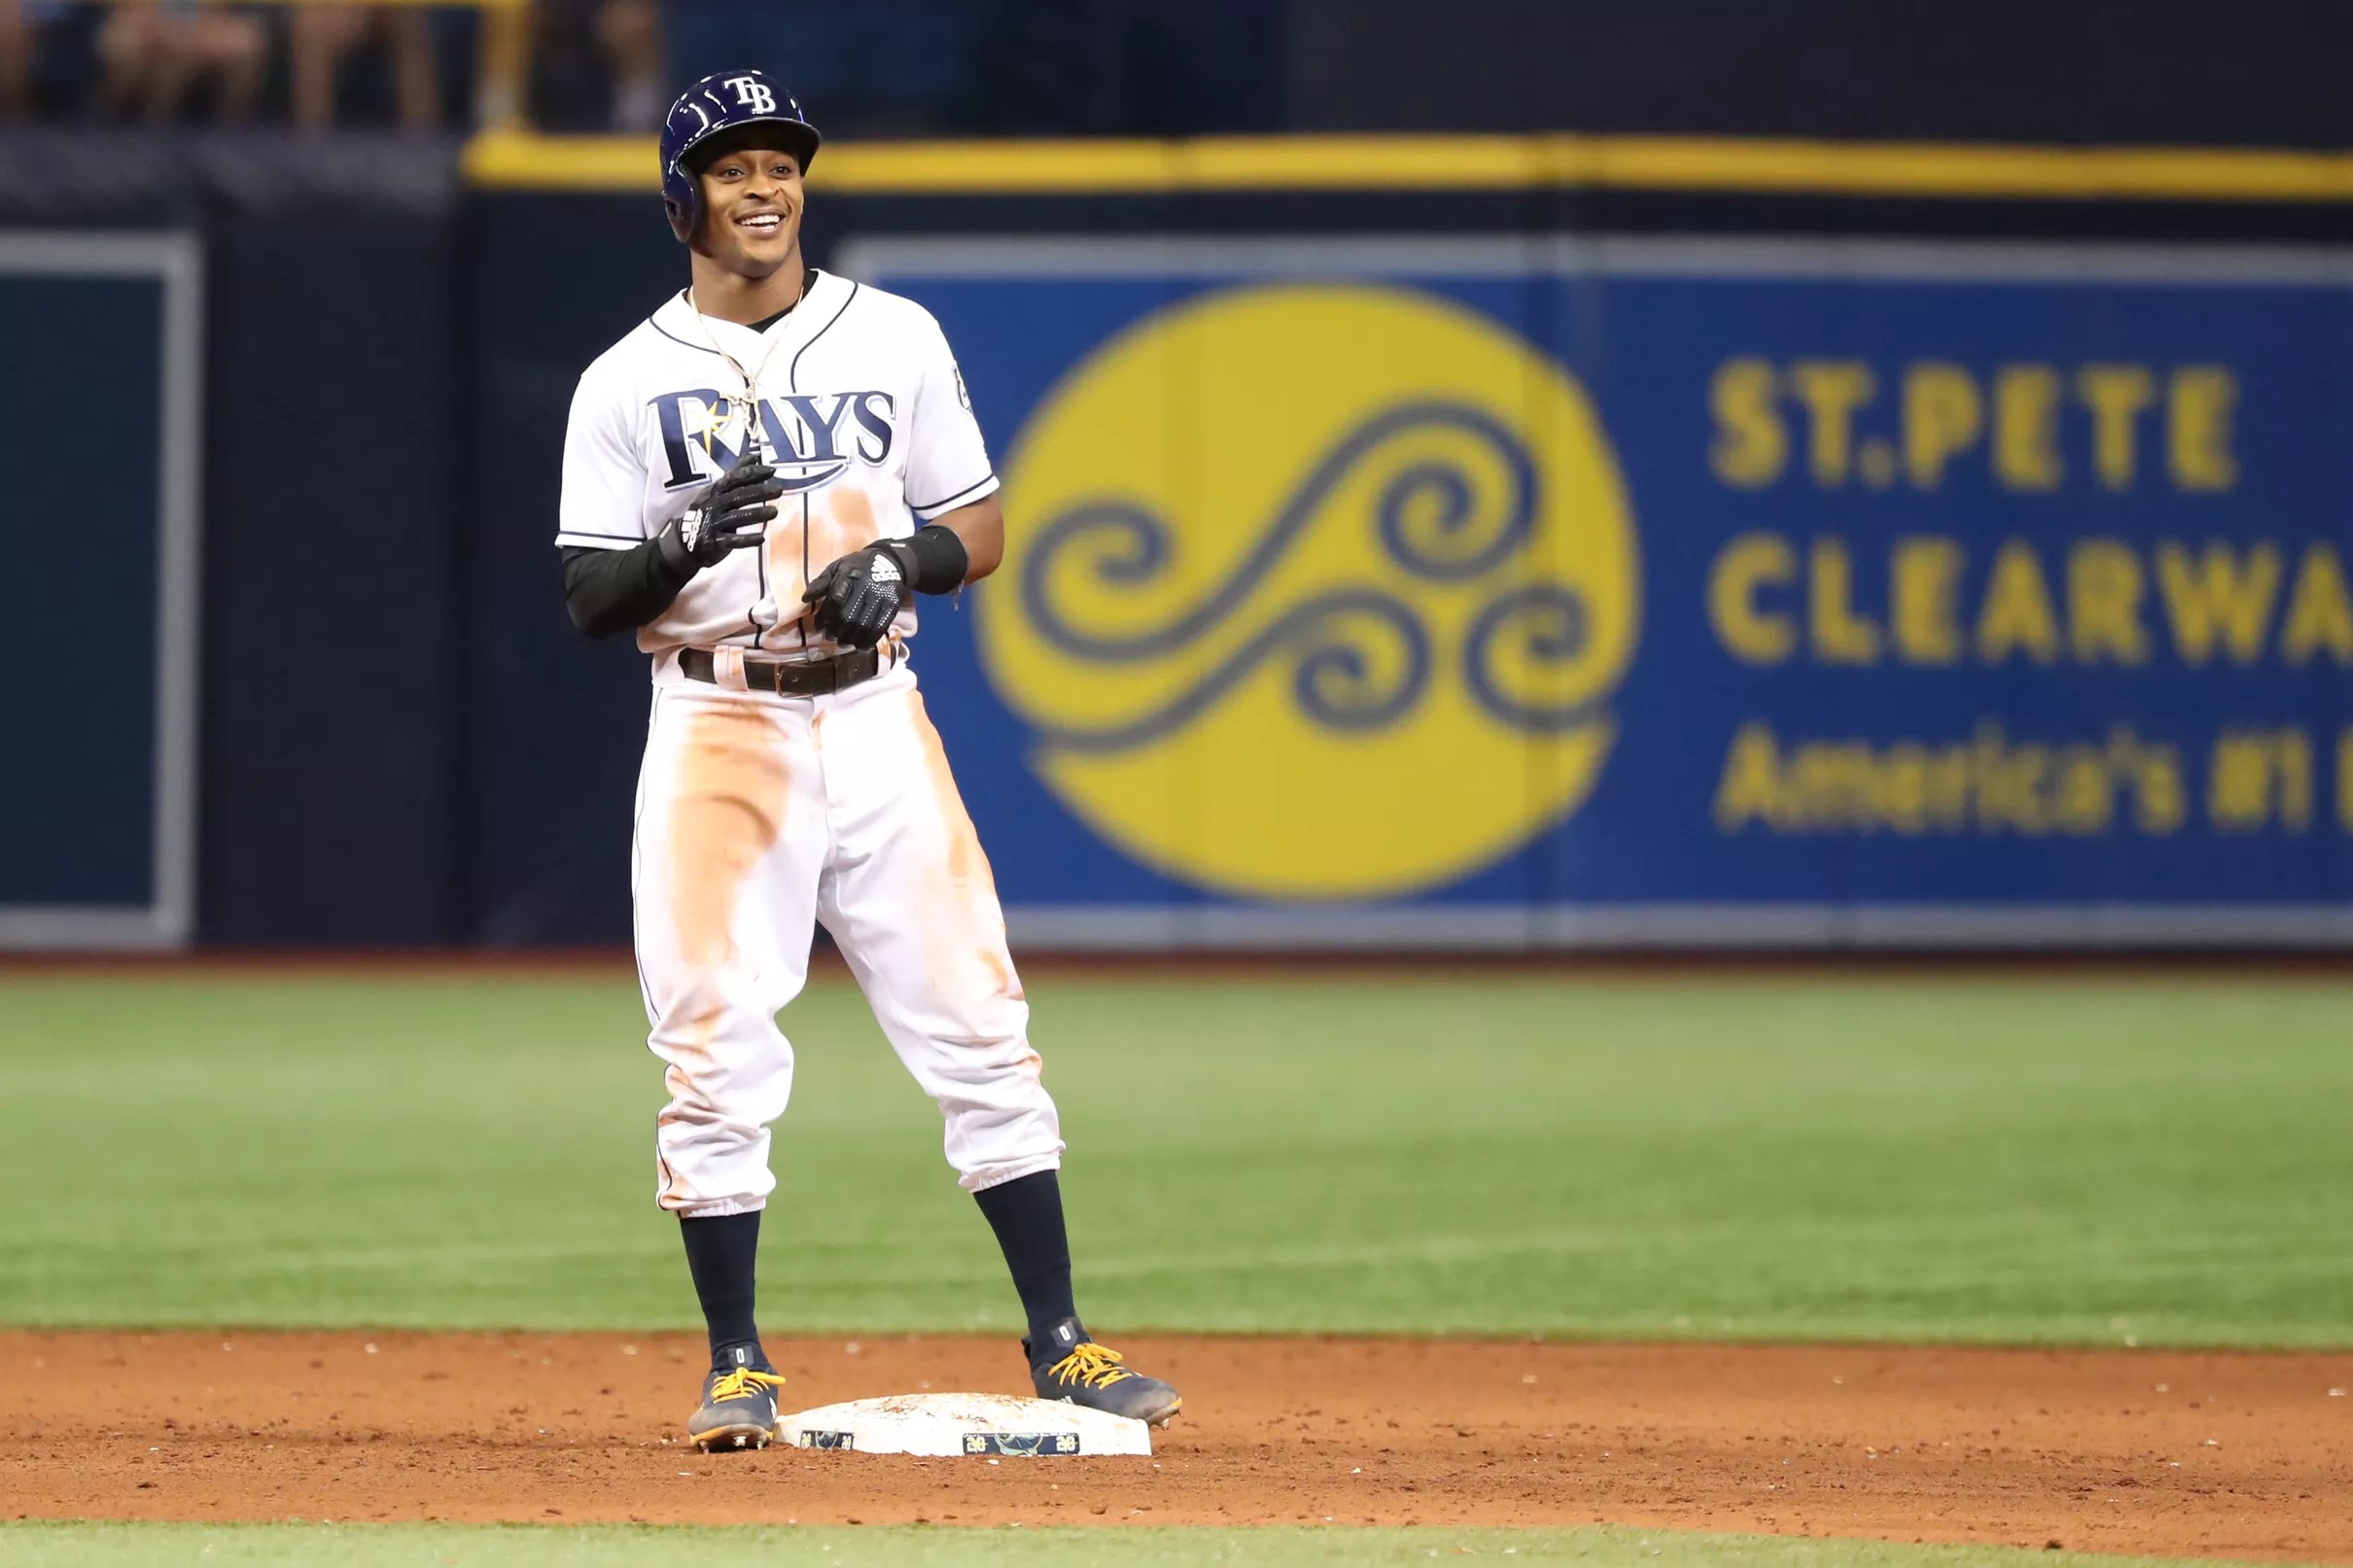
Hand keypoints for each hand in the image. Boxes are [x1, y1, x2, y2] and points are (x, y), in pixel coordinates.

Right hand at [657, 448, 780, 572]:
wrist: (684, 542)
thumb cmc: (708, 513)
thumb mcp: (718, 492)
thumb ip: (736, 475)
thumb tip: (753, 456)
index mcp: (715, 491)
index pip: (732, 479)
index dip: (751, 474)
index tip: (771, 470)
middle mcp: (713, 505)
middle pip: (737, 496)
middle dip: (758, 492)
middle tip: (779, 489)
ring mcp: (713, 523)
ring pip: (736, 517)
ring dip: (756, 514)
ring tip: (775, 511)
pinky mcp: (714, 542)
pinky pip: (732, 541)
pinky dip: (747, 540)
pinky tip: (762, 539)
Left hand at [802, 541, 913, 648]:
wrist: (891, 561)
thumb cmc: (858, 566)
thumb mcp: (837, 567)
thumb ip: (821, 583)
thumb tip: (805, 599)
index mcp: (849, 575)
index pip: (835, 599)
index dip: (825, 616)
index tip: (818, 625)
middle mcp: (866, 587)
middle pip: (849, 616)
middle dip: (836, 630)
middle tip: (830, 636)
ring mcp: (880, 597)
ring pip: (863, 625)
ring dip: (850, 638)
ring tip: (843, 642)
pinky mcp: (892, 606)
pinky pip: (880, 628)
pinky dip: (869, 640)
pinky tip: (860, 645)